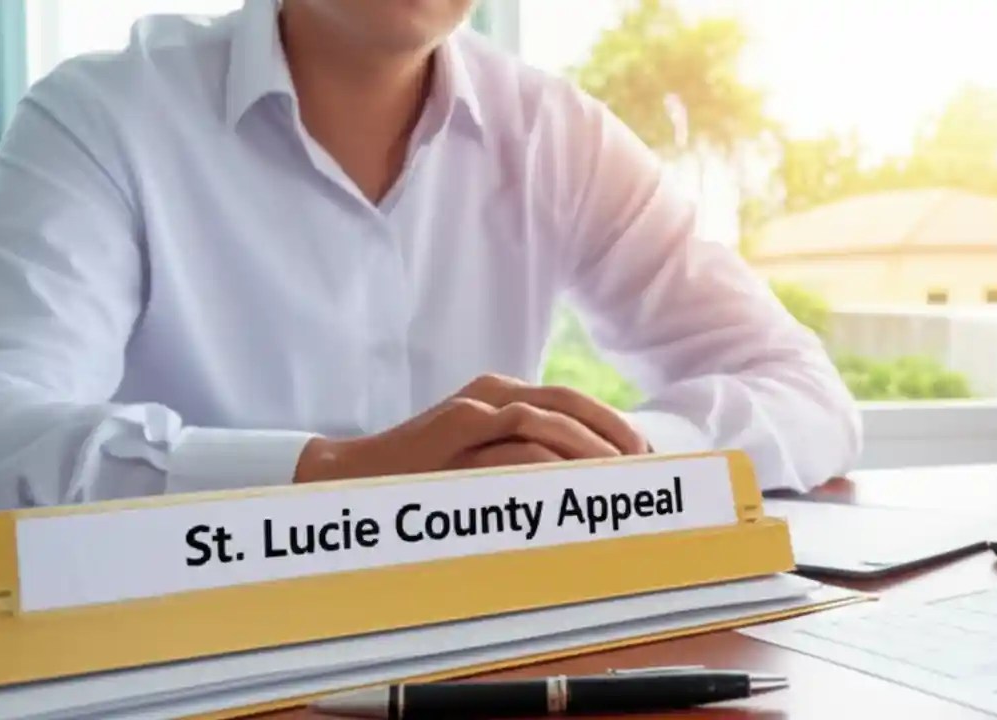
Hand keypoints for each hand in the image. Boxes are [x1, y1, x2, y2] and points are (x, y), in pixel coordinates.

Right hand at [294, 375, 646, 481]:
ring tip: (620, 479)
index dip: (614, 427)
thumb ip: (525, 464)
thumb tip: (586, 487)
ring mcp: (474, 407)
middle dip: (615, 434)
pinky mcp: (457, 427)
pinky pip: (519, 441)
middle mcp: (493, 392)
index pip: (573, 403)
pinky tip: (577, 485)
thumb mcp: (481, 464)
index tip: (645, 459)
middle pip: (571, 403)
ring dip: (591, 450)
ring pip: (551, 420)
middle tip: (646, 468)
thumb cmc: (420, 480)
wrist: (350, 475)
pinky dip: (554, 462)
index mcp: (503, 395)